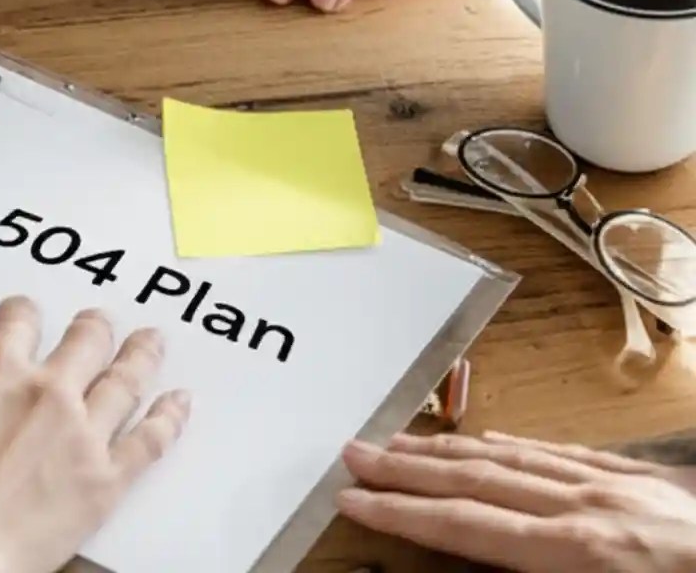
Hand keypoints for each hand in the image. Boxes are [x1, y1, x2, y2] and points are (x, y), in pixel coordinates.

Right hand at [0, 294, 190, 572]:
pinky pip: (151, 439)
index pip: (19, 320)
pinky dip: (170, 417)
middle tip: (100, 321)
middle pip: (85, 340)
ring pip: (125, 379)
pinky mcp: (106, 480)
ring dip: (142, 355)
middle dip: (93, 327)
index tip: (24, 315)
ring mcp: (82, 433)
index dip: (22, 313)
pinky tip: (180, 402)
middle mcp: (47, 389)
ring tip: (153, 340)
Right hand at [337, 431, 695, 571]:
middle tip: (352, 453)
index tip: (352, 499)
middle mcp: (590, 507)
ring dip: (446, 450)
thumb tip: (474, 555)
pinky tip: (490, 440)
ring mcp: (618, 487)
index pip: (467, 526)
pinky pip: (559, 453)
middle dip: (408, 468)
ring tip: (398, 443)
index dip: (403, 513)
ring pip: (511, 457)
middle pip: (477, 480)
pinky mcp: (644, 482)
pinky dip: (509, 445)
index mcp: (580, 552)